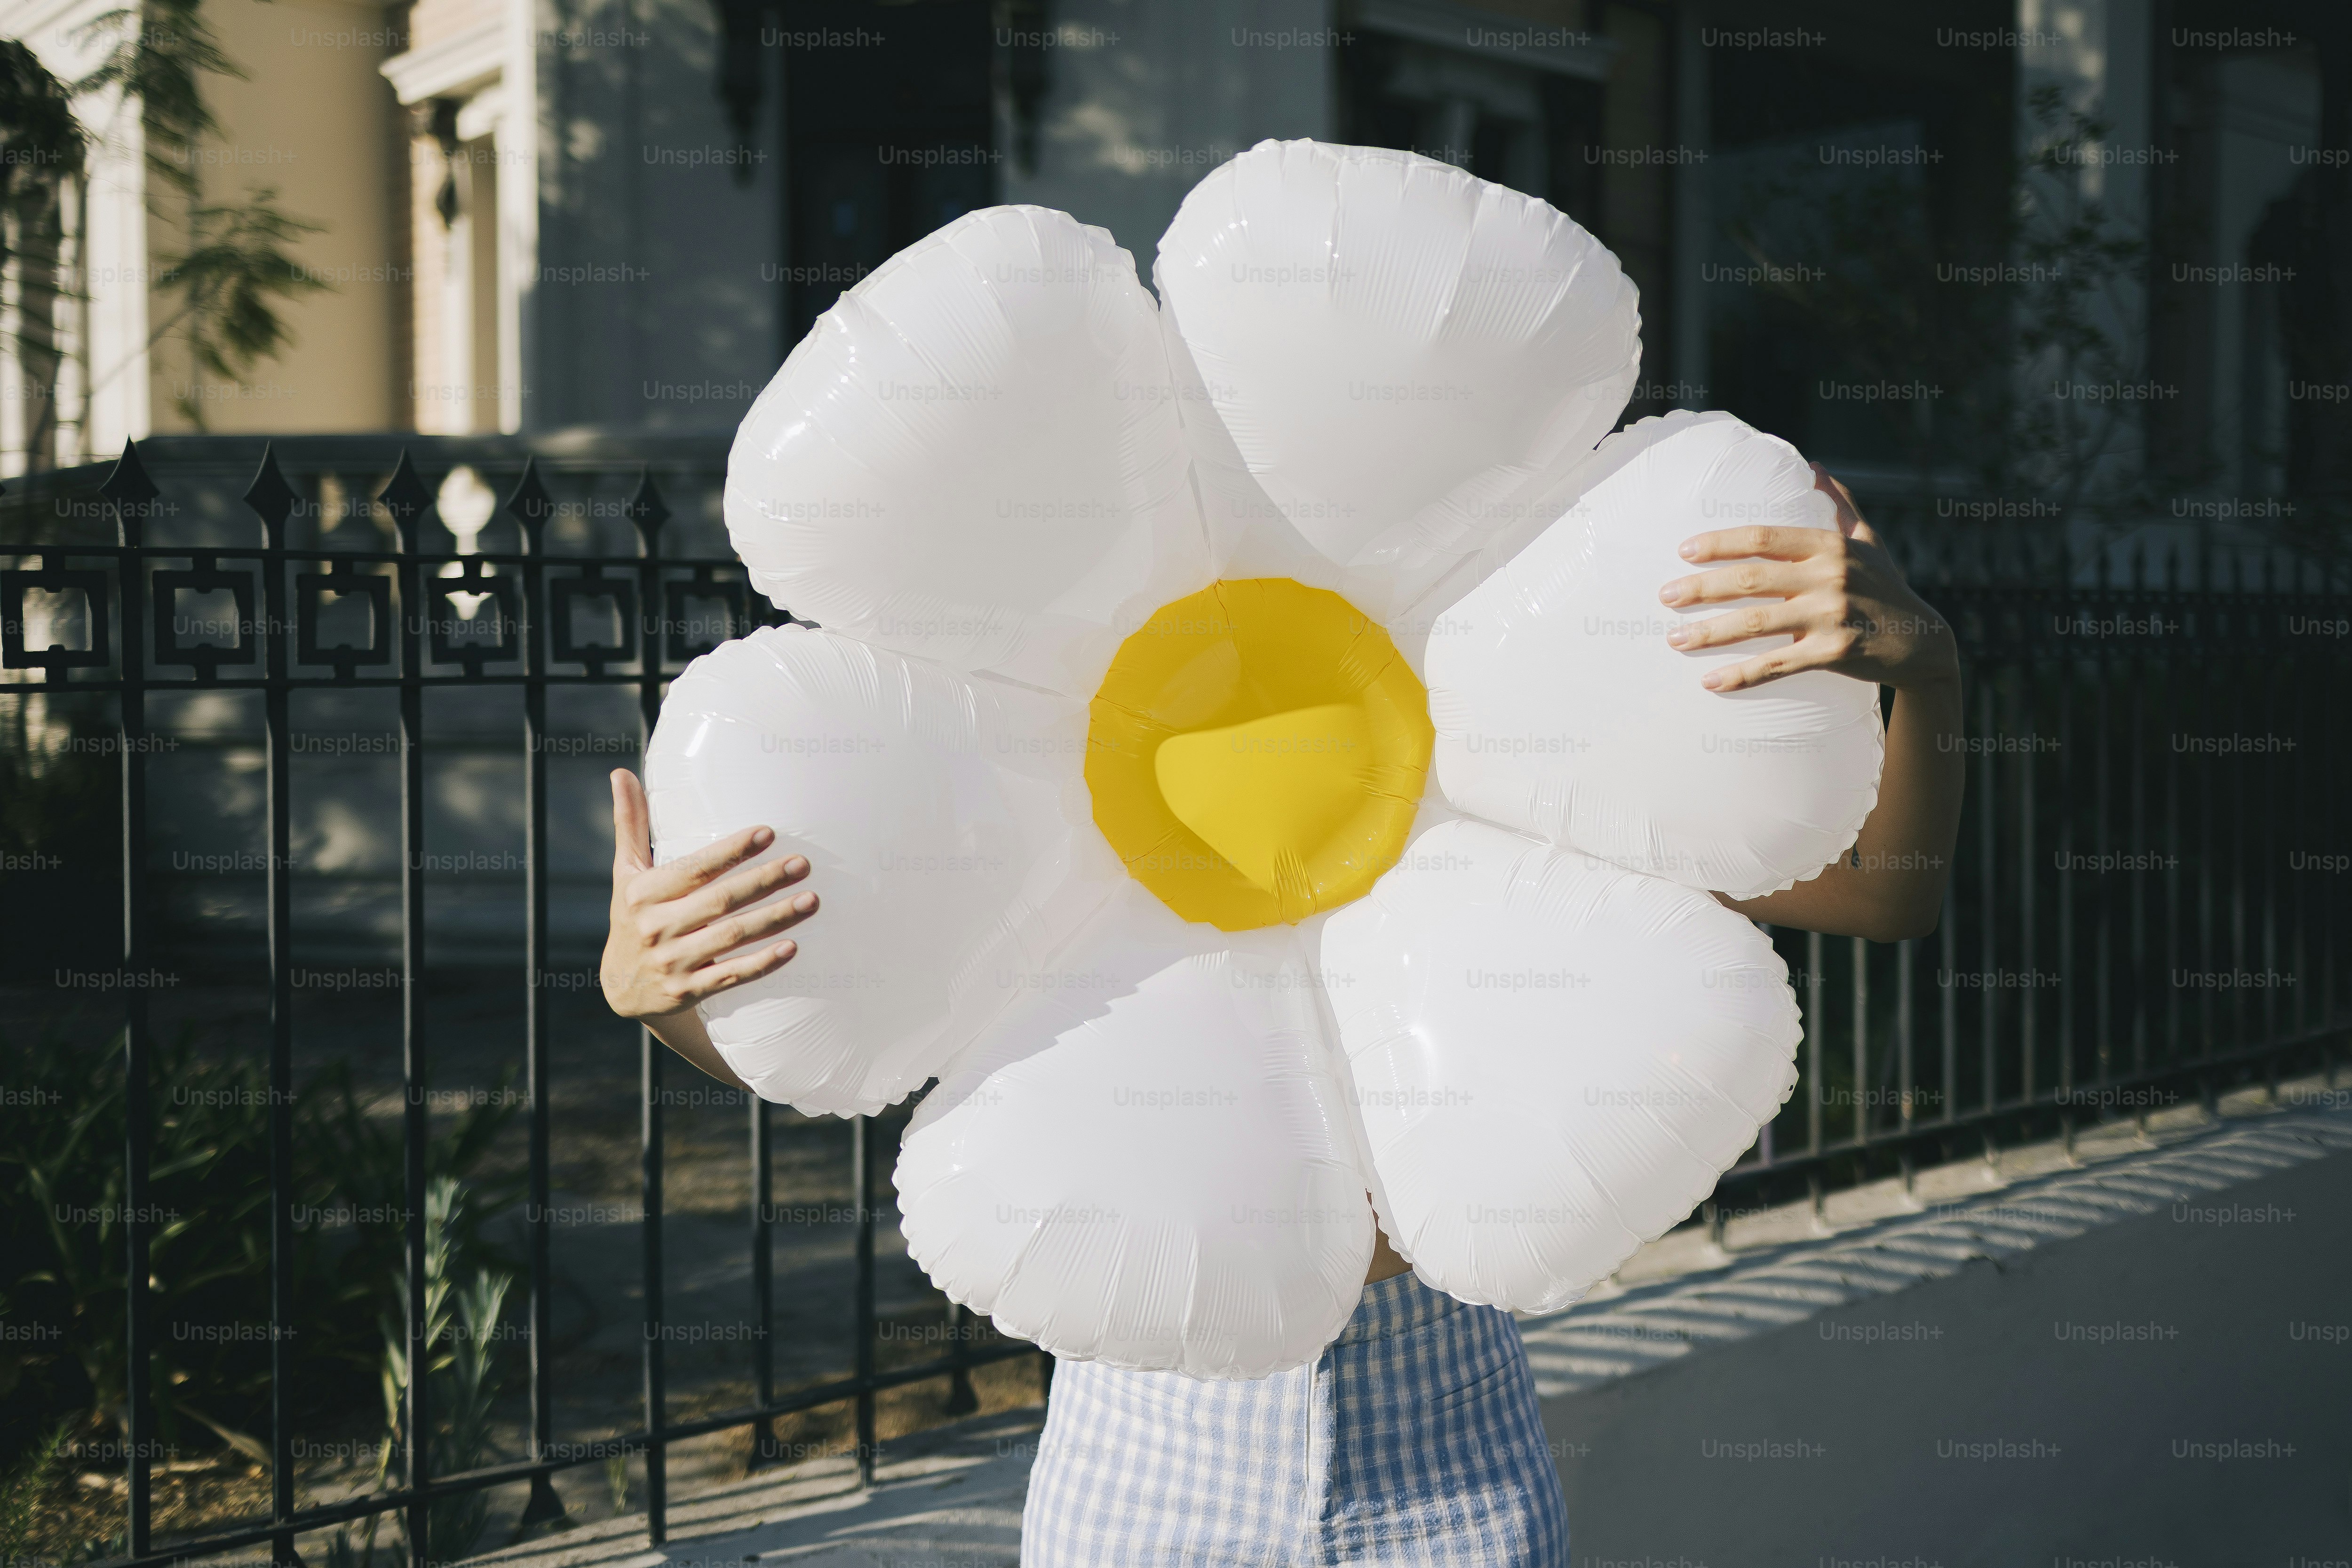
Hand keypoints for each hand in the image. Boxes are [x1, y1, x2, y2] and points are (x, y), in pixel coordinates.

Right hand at [600, 769, 816, 1020]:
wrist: (622, 988)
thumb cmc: (633, 917)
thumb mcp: (625, 873)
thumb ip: (630, 824)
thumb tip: (621, 772)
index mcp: (643, 894)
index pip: (694, 869)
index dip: (730, 851)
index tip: (767, 833)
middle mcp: (656, 928)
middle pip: (720, 901)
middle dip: (764, 881)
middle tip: (803, 865)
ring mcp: (673, 963)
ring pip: (731, 938)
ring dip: (775, 919)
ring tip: (811, 900)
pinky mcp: (688, 991)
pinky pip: (731, 976)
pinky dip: (761, 963)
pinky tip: (793, 947)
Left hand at [1656, 463, 1957, 693]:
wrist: (1923, 642)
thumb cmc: (1885, 587)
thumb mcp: (1868, 542)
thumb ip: (1839, 504)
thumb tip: (1813, 465)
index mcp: (1830, 547)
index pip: (1764, 538)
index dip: (1721, 543)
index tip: (1685, 551)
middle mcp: (1830, 577)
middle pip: (1752, 578)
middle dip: (1702, 588)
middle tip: (1665, 596)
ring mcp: (1832, 616)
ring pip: (1758, 623)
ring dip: (1711, 632)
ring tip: (1675, 639)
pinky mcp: (1835, 653)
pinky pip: (1778, 664)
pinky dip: (1742, 675)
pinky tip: (1710, 682)